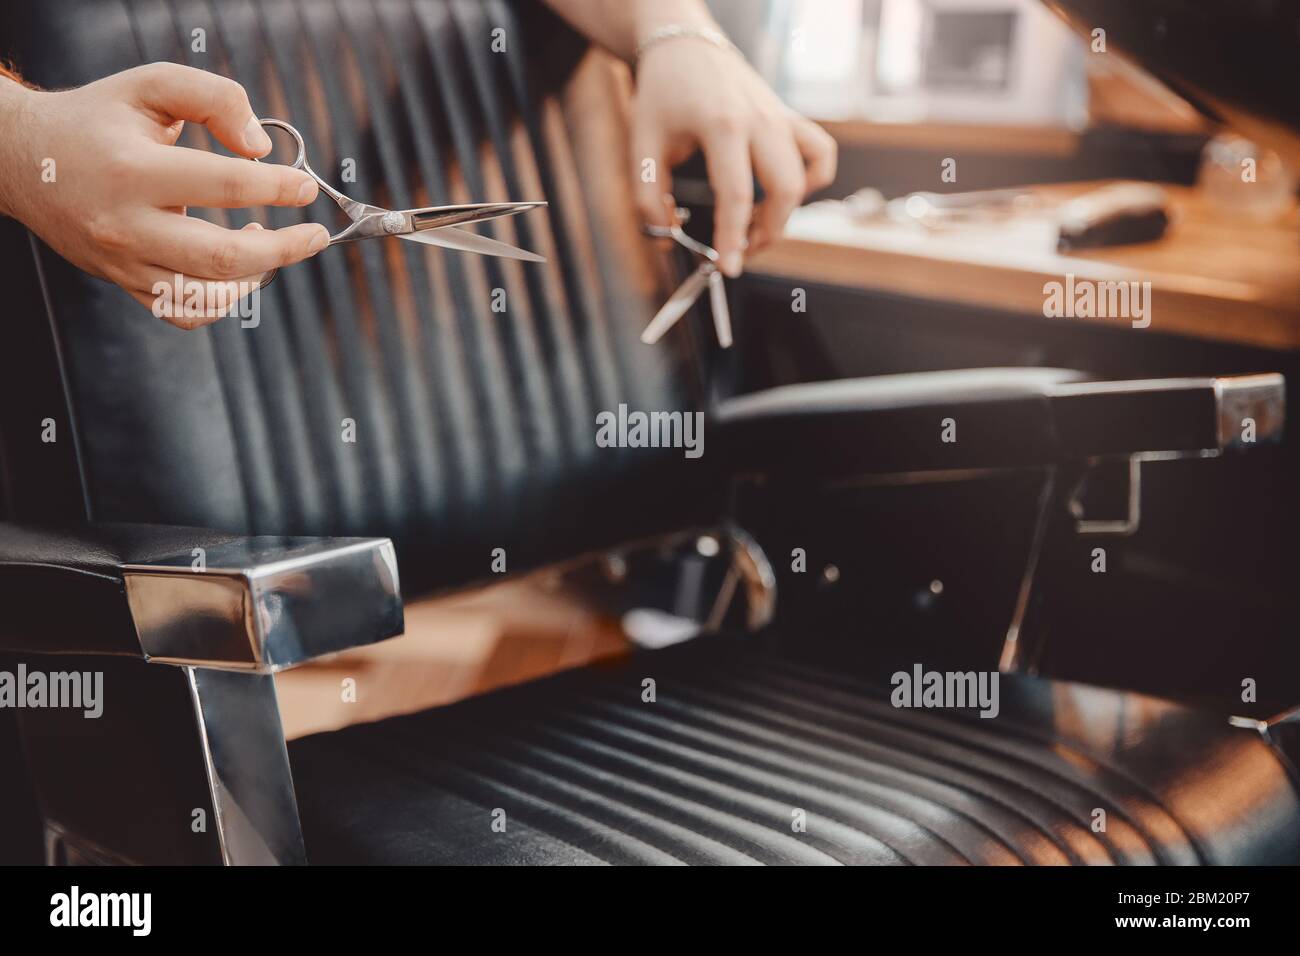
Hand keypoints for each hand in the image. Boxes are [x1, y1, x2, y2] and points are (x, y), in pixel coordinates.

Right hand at [0, 62, 328, 327]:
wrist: (24, 159)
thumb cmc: (97, 119)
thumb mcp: (151, 86)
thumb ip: (214, 98)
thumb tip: (262, 148)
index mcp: (134, 170)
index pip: (223, 185)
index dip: (276, 187)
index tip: (305, 186)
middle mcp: (127, 224)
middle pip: (224, 257)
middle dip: (284, 249)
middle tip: (316, 235)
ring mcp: (124, 261)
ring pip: (208, 295)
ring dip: (257, 275)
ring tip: (270, 242)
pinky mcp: (125, 283)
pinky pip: (185, 312)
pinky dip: (224, 300)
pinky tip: (238, 270)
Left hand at [631, 38, 835, 276]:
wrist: (684, 45)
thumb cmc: (663, 93)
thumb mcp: (642, 145)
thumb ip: (648, 197)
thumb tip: (667, 238)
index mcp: (722, 124)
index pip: (736, 195)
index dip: (733, 239)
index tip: (729, 268)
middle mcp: (760, 119)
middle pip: (784, 191)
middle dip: (766, 233)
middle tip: (740, 250)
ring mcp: (780, 117)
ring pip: (806, 177)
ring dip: (786, 213)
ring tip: (756, 227)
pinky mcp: (789, 117)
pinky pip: (820, 153)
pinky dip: (811, 179)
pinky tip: (784, 190)